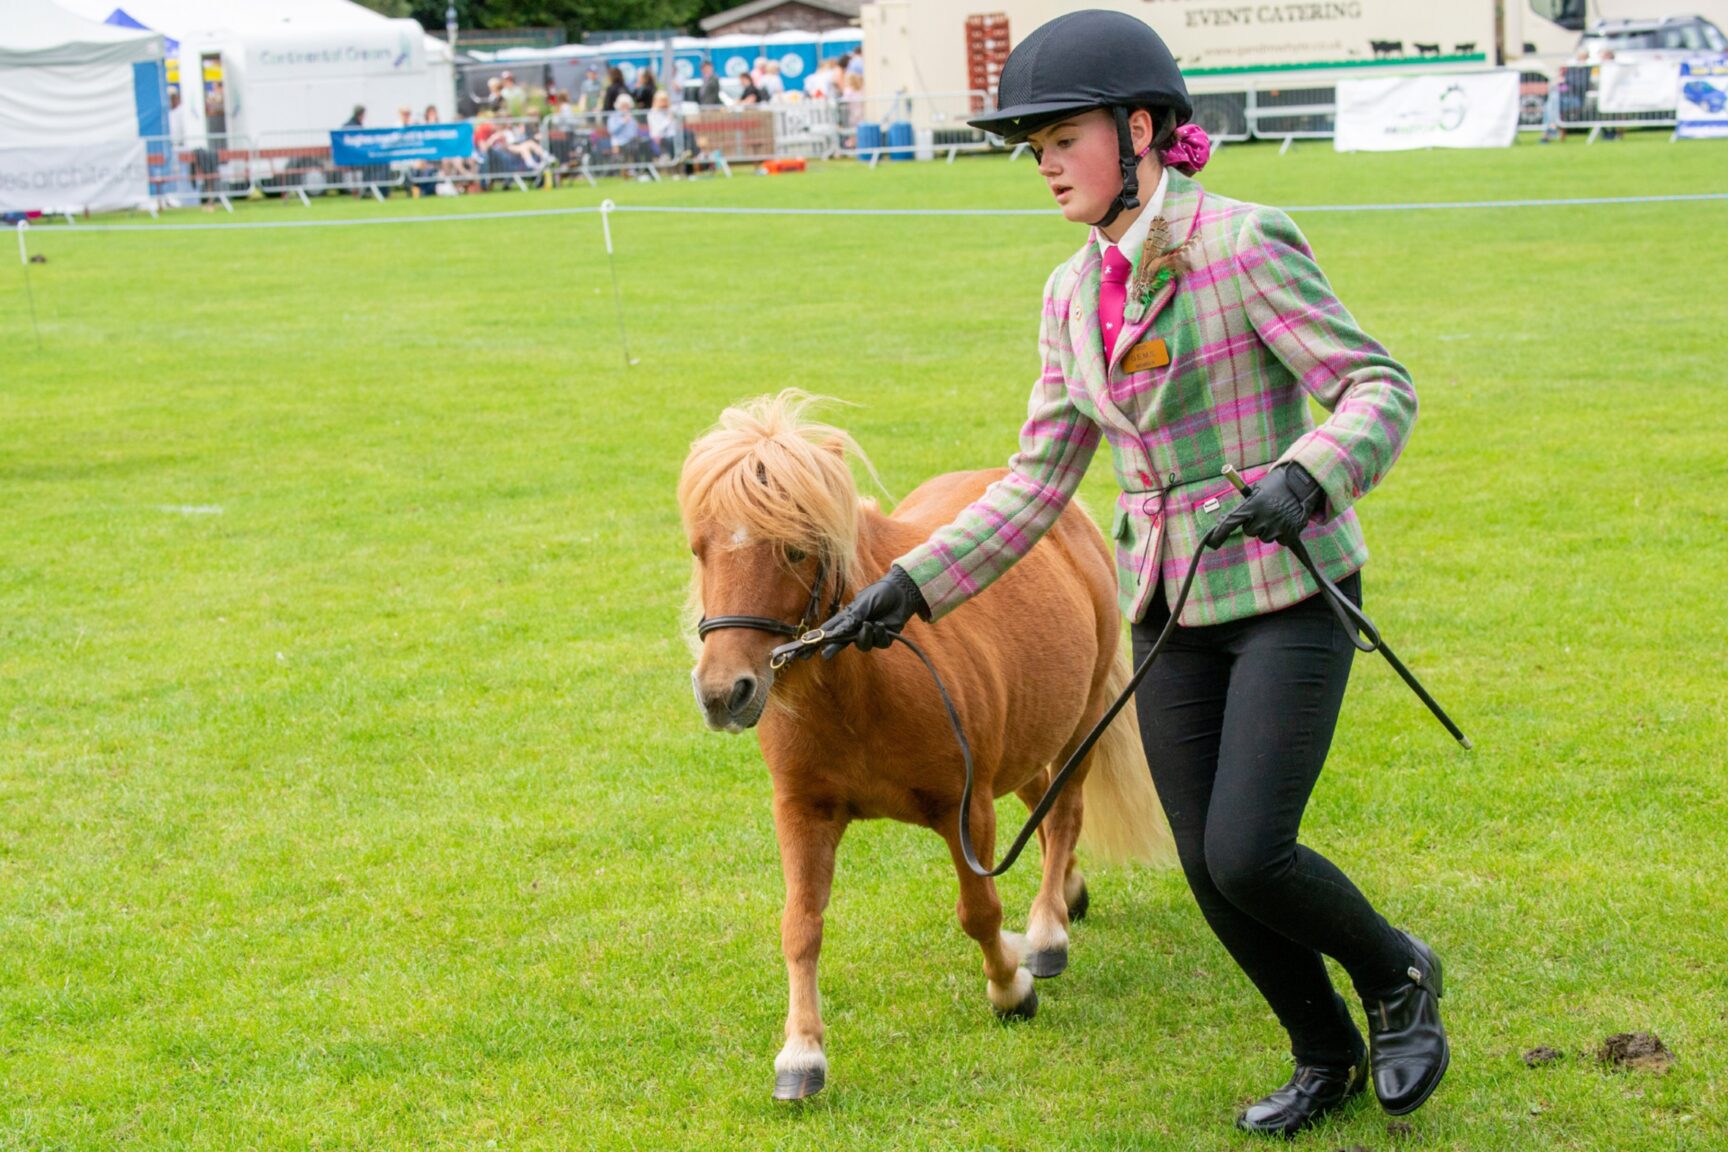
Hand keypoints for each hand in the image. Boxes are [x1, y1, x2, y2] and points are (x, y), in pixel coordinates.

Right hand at [815, 565, 927, 658]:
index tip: (805, 650)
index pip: (829, 631)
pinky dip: (880, 634)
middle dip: (832, 649)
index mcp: (848, 618)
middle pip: (841, 643)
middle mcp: (856, 628)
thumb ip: (851, 619)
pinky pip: (879, 643)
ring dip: (865, 636)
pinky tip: (882, 624)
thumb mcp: (862, 603)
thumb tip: (836, 632)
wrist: (902, 591)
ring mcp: (870, 634)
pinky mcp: (884, 638)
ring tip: (871, 623)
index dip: (817, 641)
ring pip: (862, 645)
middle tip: (824, 655)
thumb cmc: (879, 593)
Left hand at [1206, 462, 1323, 548]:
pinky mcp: (1290, 532)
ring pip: (1265, 537)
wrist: (1302, 483)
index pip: (1231, 522)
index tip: (1212, 543)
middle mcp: (1263, 517)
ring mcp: (1277, 526)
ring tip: (1278, 514)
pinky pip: (1280, 540)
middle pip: (1250, 531)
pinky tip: (1287, 520)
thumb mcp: (1257, 490)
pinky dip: (1283, 533)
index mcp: (1252, 504)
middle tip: (1266, 511)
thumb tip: (1229, 521)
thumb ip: (1246, 506)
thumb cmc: (1276, 486)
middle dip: (1255, 524)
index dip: (1220, 533)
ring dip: (1270, 529)